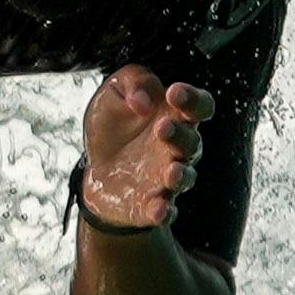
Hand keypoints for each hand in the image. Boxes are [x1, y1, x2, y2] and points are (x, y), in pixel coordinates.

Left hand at [77, 70, 209, 235]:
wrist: (94, 168)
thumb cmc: (113, 125)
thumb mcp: (114, 92)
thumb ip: (133, 82)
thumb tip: (144, 101)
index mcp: (175, 116)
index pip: (200, 106)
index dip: (193, 99)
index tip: (173, 93)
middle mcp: (176, 148)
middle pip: (192, 142)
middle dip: (180, 135)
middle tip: (162, 128)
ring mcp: (165, 178)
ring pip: (185, 177)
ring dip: (180, 176)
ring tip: (170, 173)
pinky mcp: (152, 204)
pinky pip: (166, 210)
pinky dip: (164, 211)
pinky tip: (158, 210)